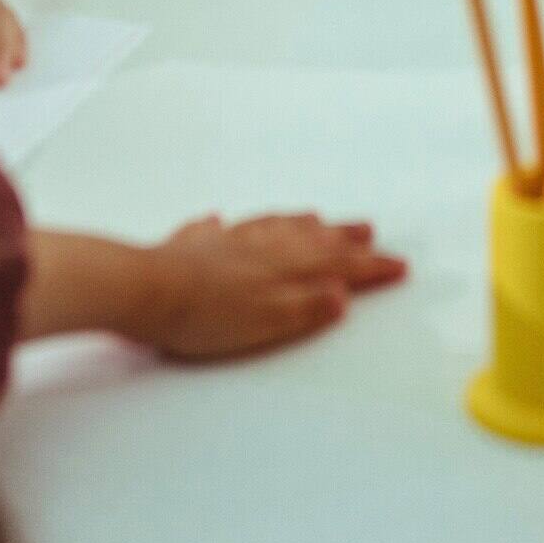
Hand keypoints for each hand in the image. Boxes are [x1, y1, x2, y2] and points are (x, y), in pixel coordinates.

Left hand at [128, 211, 406, 360]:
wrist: (145, 292)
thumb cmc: (203, 315)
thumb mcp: (265, 323)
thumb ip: (305, 308)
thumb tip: (342, 296)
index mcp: (285, 269)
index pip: (339, 266)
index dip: (371, 267)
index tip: (398, 265)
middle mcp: (263, 249)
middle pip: (314, 240)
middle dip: (346, 238)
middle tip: (371, 232)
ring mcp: (230, 244)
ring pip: (277, 228)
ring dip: (304, 225)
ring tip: (321, 219)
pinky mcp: (197, 246)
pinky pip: (226, 229)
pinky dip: (237, 226)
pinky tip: (225, 220)